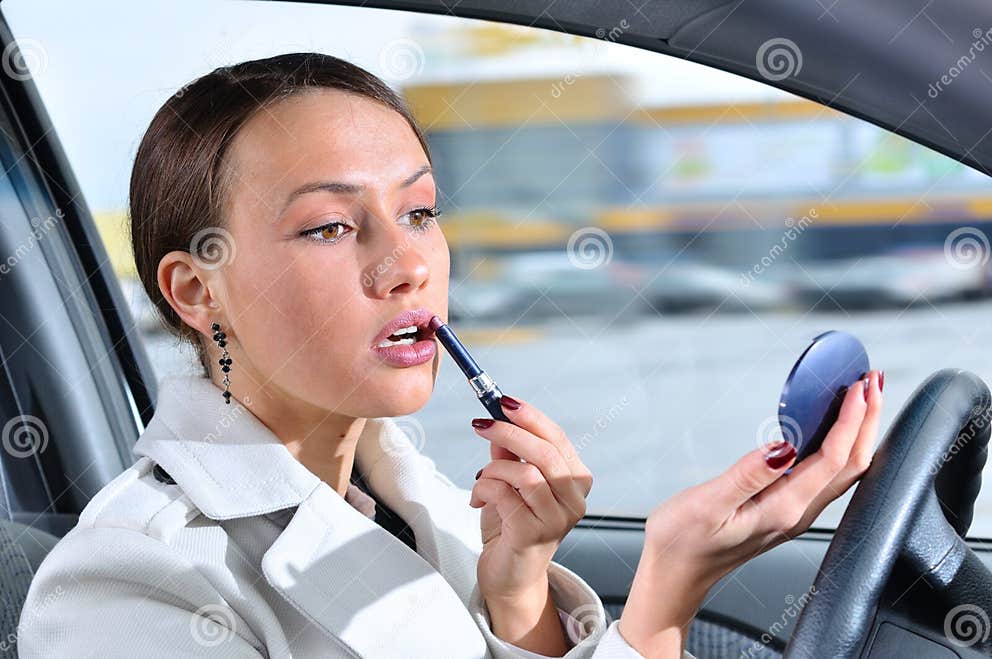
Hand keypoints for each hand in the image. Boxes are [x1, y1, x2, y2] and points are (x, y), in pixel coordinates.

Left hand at [468, 395, 592, 603]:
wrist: (508, 576)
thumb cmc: (512, 525)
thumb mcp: (511, 481)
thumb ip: (510, 451)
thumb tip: (498, 416)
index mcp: (576, 481)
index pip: (558, 439)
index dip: (531, 417)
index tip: (503, 401)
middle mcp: (574, 501)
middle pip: (546, 453)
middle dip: (509, 432)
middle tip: (481, 425)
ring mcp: (557, 520)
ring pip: (525, 474)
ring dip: (494, 469)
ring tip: (481, 479)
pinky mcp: (533, 535)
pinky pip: (504, 495)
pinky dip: (483, 489)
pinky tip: (477, 499)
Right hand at [619, 370, 883, 656]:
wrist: (673, 577)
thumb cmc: (682, 543)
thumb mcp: (707, 504)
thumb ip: (747, 475)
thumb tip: (781, 446)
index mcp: (783, 509)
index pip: (832, 459)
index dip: (850, 420)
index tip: (857, 387)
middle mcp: (796, 513)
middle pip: (851, 465)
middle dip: (866, 421)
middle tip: (873, 380)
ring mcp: (792, 514)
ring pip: (843, 471)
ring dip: (857, 432)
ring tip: (862, 398)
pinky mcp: (782, 511)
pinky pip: (824, 475)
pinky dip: (838, 446)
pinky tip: (829, 431)